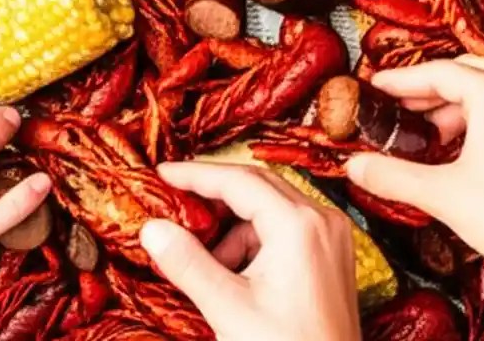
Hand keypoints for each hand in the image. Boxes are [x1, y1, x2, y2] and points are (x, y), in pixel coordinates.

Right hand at [139, 161, 361, 340]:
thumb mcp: (229, 308)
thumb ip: (188, 263)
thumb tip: (152, 228)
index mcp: (299, 225)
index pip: (239, 180)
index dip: (196, 175)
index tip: (162, 174)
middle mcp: (322, 219)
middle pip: (258, 185)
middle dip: (213, 195)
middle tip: (173, 202)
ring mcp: (331, 236)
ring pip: (271, 209)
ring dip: (234, 226)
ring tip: (206, 261)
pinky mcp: (331, 255)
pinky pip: (286, 230)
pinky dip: (255, 242)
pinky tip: (233, 273)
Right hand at [345, 57, 483, 340]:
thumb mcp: (442, 195)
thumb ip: (392, 175)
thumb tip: (355, 165)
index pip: (438, 72)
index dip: (401, 80)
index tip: (375, 86)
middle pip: (466, 74)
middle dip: (428, 91)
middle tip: (398, 109)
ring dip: (457, 108)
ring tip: (429, 137)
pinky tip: (468, 150)